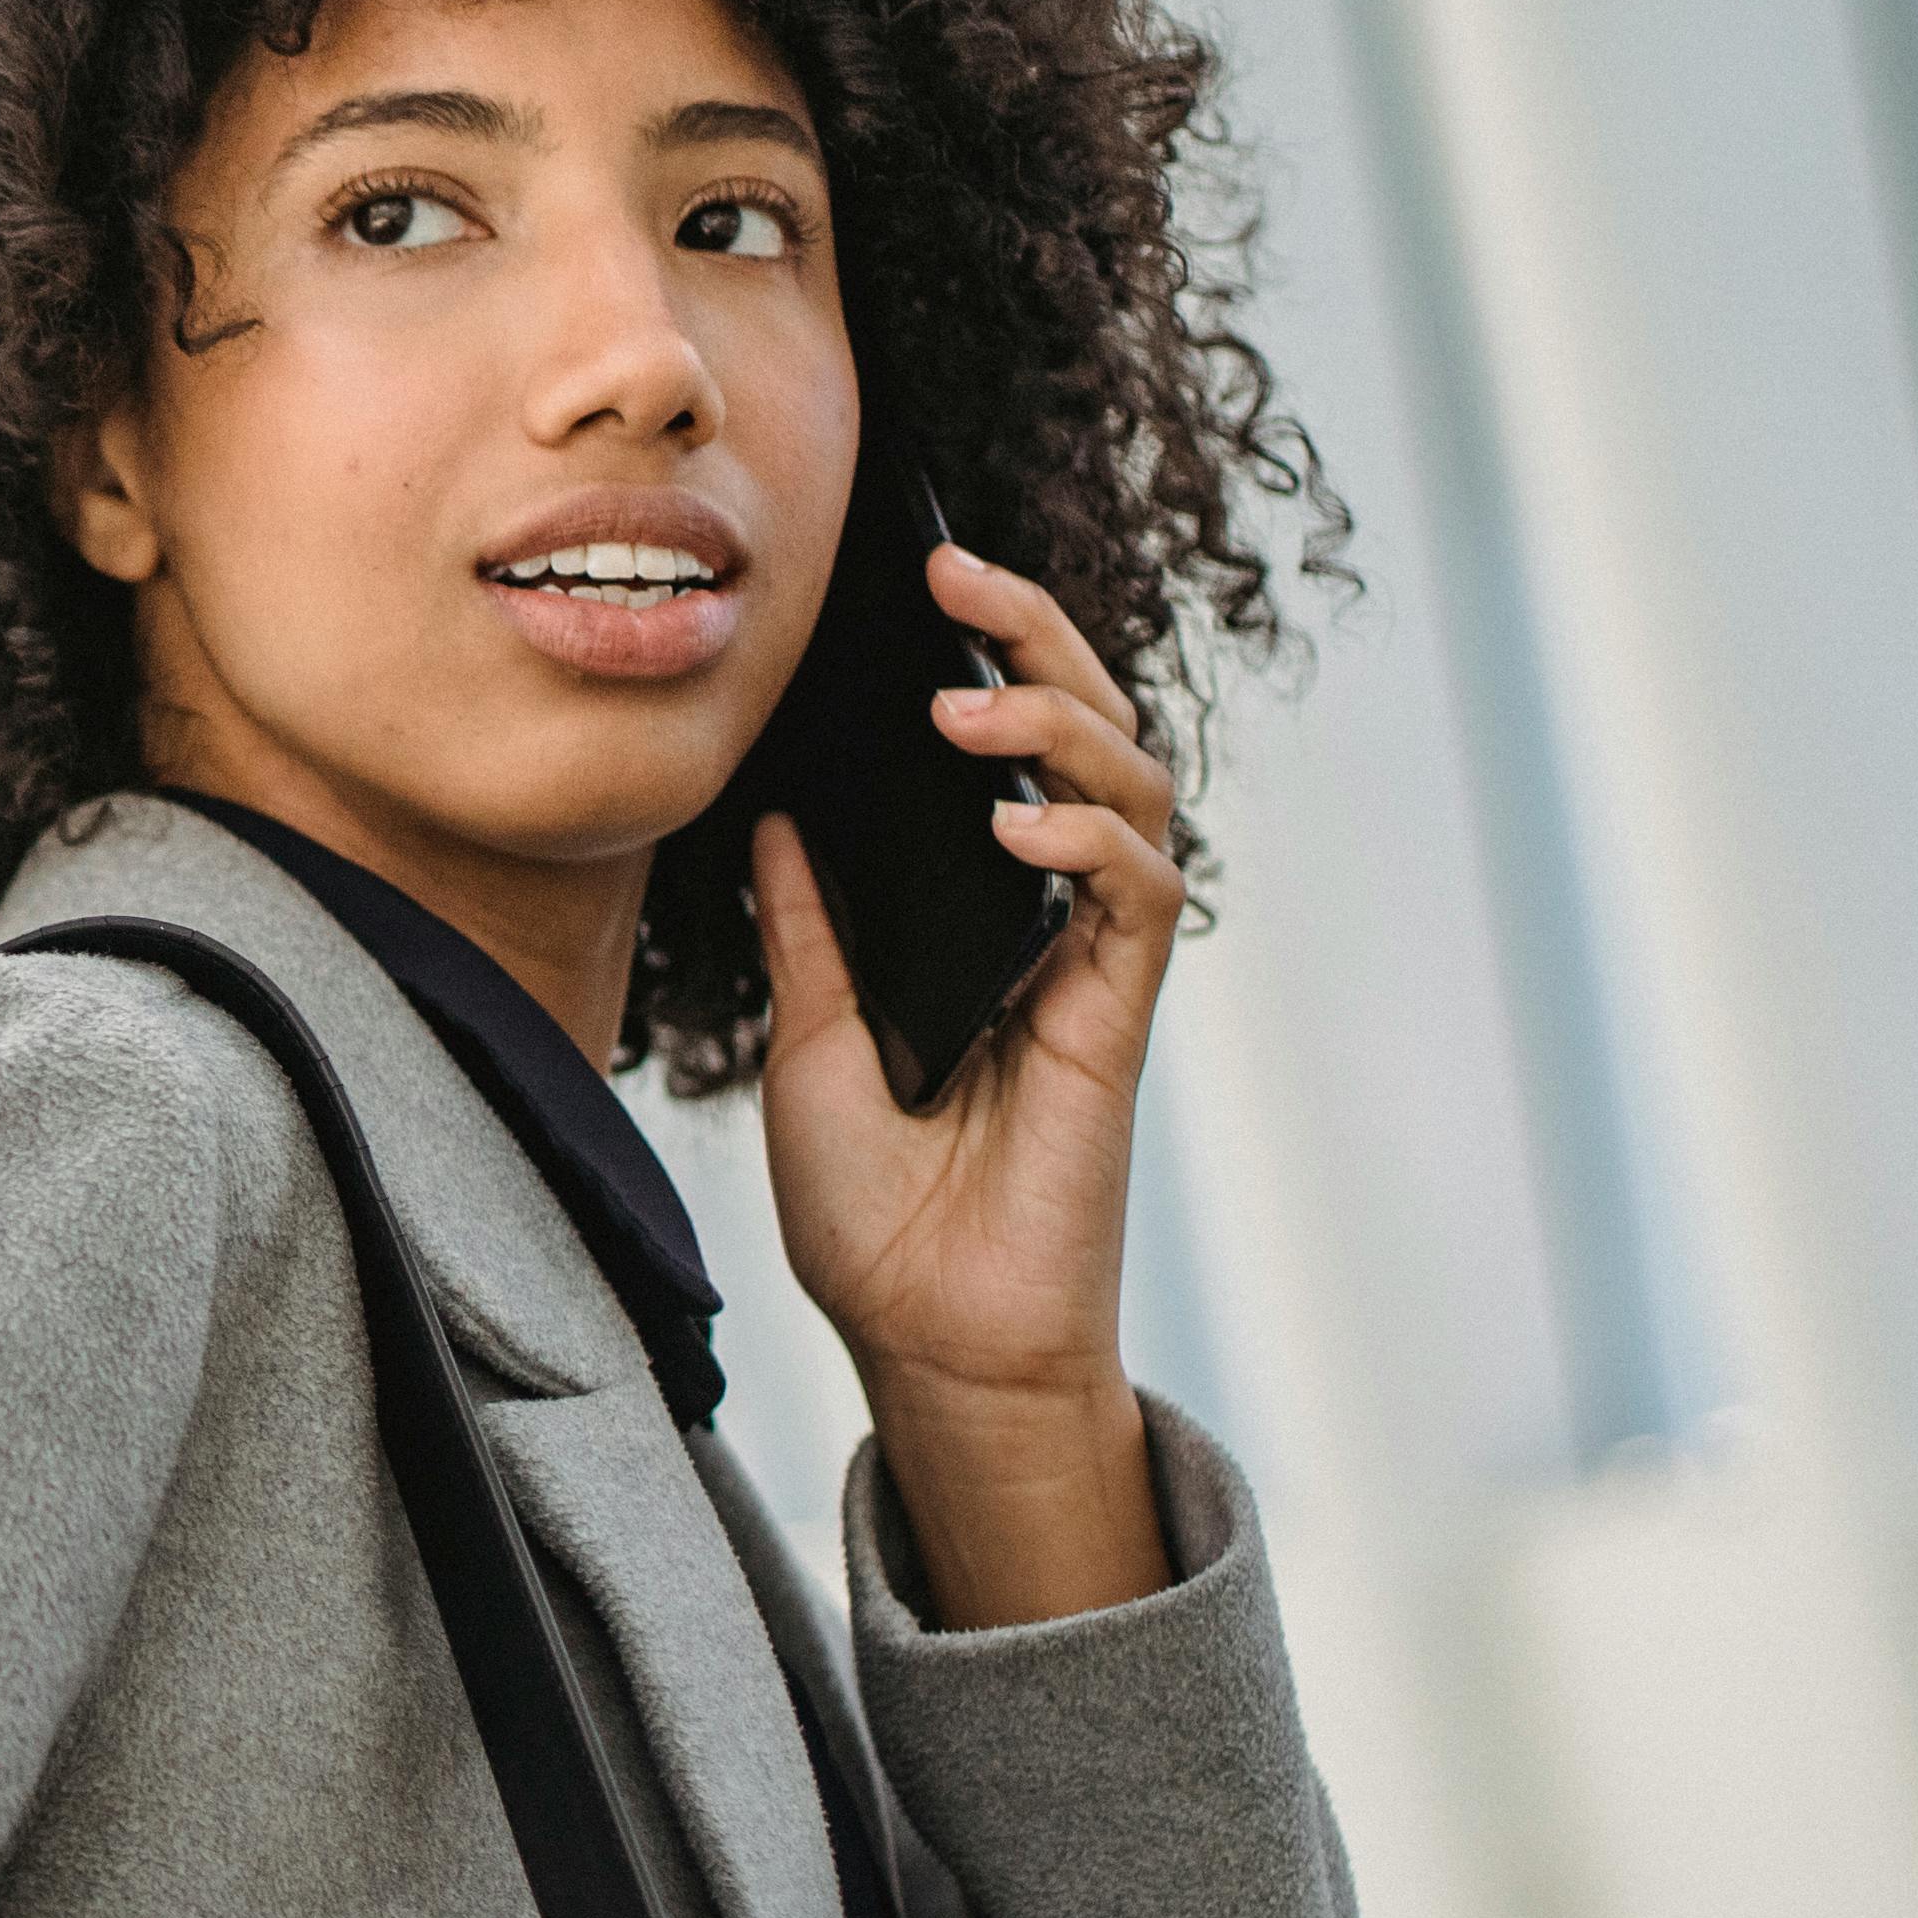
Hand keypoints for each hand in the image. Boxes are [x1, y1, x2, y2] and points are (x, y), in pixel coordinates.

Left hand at [751, 538, 1179, 1625]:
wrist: (926, 1342)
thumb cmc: (874, 1218)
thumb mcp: (811, 1046)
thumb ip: (812, 933)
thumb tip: (776, 821)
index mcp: (973, 919)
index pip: (1002, 752)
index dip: (981, 657)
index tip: (916, 583)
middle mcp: (1046, 923)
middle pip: (1084, 735)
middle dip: (1035, 639)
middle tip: (958, 575)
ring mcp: (1092, 965)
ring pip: (1132, 788)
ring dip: (1060, 723)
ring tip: (971, 703)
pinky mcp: (1120, 1018)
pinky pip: (1141, 895)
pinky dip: (1090, 839)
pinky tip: (1021, 822)